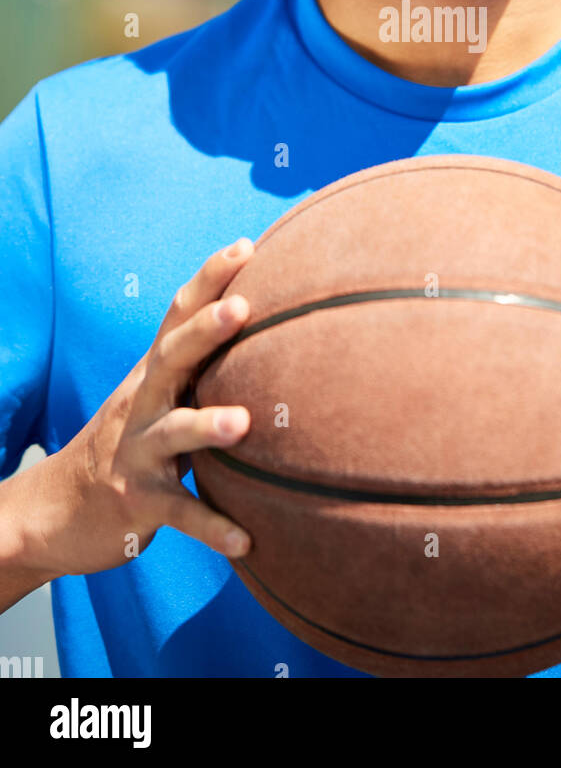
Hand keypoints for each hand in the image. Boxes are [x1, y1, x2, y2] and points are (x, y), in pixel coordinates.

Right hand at [29, 238, 255, 578]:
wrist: (56, 509)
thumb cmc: (130, 442)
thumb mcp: (159, 396)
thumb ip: (202, 365)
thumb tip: (276, 327)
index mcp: (154, 373)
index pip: (179, 315)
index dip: (210, 279)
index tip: (247, 246)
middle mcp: (143, 403)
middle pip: (171, 357)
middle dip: (205, 331)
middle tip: (241, 307)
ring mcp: (137, 452)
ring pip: (172, 433)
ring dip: (206, 426)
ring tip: (242, 423)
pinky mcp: (138, 503)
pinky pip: (179, 514)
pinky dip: (212, 527)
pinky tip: (247, 540)